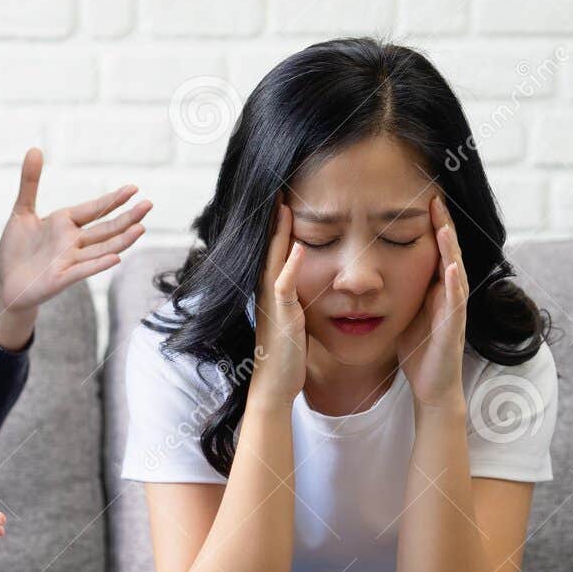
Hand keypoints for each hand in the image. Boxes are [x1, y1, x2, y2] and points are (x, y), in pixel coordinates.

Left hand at [0, 148, 151, 347]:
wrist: (7, 282)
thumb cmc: (17, 249)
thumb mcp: (21, 211)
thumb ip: (30, 182)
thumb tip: (35, 148)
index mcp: (65, 223)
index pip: (94, 209)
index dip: (113, 200)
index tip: (133, 188)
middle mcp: (73, 242)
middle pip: (105, 229)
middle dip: (127, 218)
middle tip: (149, 204)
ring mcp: (69, 261)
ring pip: (101, 249)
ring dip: (121, 240)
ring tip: (141, 229)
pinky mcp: (61, 279)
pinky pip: (82, 270)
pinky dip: (98, 264)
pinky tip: (115, 257)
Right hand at [248, 198, 306, 408]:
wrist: (275, 384)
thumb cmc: (287, 353)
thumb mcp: (293, 317)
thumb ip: (296, 297)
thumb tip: (305, 283)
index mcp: (273, 288)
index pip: (275, 248)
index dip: (279, 223)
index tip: (286, 195)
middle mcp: (267, 290)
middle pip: (269, 246)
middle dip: (273, 218)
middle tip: (278, 187)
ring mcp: (271, 302)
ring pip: (272, 260)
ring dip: (278, 233)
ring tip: (283, 206)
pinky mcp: (279, 315)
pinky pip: (283, 287)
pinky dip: (289, 266)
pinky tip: (297, 247)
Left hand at [396, 194, 468, 409]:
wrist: (431, 384)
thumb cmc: (418, 347)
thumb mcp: (403, 309)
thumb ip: (397, 287)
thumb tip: (372, 267)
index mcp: (435, 287)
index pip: (435, 248)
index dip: (430, 225)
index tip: (422, 199)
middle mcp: (449, 292)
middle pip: (448, 251)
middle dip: (443, 225)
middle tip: (436, 199)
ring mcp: (454, 308)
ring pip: (455, 270)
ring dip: (450, 247)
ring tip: (443, 224)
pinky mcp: (454, 326)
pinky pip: (456, 300)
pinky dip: (455, 282)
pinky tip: (452, 266)